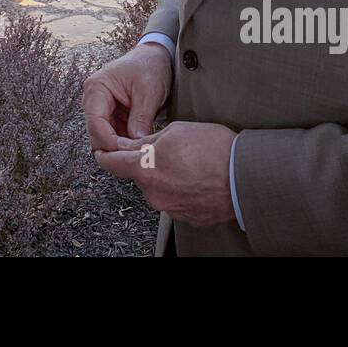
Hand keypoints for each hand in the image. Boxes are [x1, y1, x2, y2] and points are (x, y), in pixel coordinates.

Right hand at [83, 41, 172, 151]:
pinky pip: (114, 133)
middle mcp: (94, 98)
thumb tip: (137, 146)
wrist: (157, 56)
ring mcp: (102, 107)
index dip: (110, 143)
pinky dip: (125, 141)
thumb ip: (141, 119)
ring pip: (104, 136)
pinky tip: (138, 145)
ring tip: (139, 151)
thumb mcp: (148, 92)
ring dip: (120, 146)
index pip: (95, 124)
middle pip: (96, 133)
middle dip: (114, 147)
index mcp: (96, 88)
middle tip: (135, 157)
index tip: (127, 155)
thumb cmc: (150, 65)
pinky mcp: (112, 114)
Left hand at [95, 121, 237, 227]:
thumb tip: (127, 144)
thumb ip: (145, 141)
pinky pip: (175, 199)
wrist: (246, 177)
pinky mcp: (186, 217)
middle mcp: (153, 193)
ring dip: (166, 175)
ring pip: (157, 187)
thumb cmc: (215, 150)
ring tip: (189, 161)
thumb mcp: (175, 131)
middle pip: (138, 175)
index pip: (110, 163)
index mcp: (145, 169)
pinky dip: (181, 188)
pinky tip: (197, 176)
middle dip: (146, 162)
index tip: (102, 149)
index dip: (104, 153)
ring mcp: (170, 207)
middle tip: (168, 148)